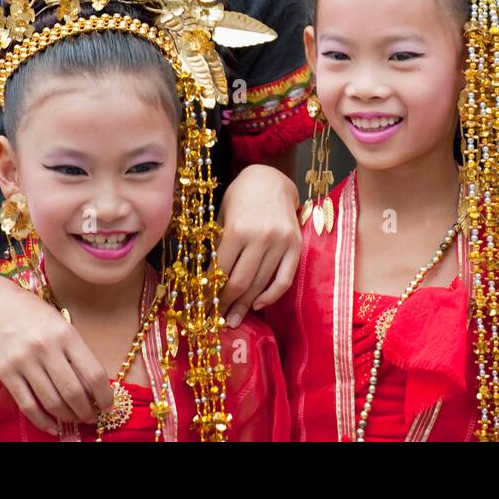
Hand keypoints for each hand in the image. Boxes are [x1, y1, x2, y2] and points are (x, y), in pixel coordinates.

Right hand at [0, 276, 112, 434]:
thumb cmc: (35, 314)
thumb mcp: (63, 324)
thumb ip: (77, 351)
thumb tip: (94, 385)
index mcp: (66, 335)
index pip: (93, 373)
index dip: (104, 395)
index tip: (108, 405)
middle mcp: (47, 349)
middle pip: (73, 392)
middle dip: (87, 411)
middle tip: (92, 417)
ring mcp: (25, 363)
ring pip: (52, 402)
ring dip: (68, 417)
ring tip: (76, 420)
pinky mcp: (7, 375)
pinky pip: (28, 405)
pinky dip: (43, 421)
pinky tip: (53, 426)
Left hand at [217, 163, 301, 326]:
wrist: (270, 179)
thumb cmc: (239, 197)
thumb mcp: (222, 216)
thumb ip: (219, 246)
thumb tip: (209, 281)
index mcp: (238, 230)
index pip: (221, 271)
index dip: (210, 292)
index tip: (202, 306)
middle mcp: (261, 237)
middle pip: (241, 282)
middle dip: (226, 304)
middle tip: (217, 319)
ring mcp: (281, 242)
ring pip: (261, 284)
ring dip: (246, 305)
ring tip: (234, 319)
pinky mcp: (296, 245)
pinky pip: (285, 278)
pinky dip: (272, 295)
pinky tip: (259, 305)